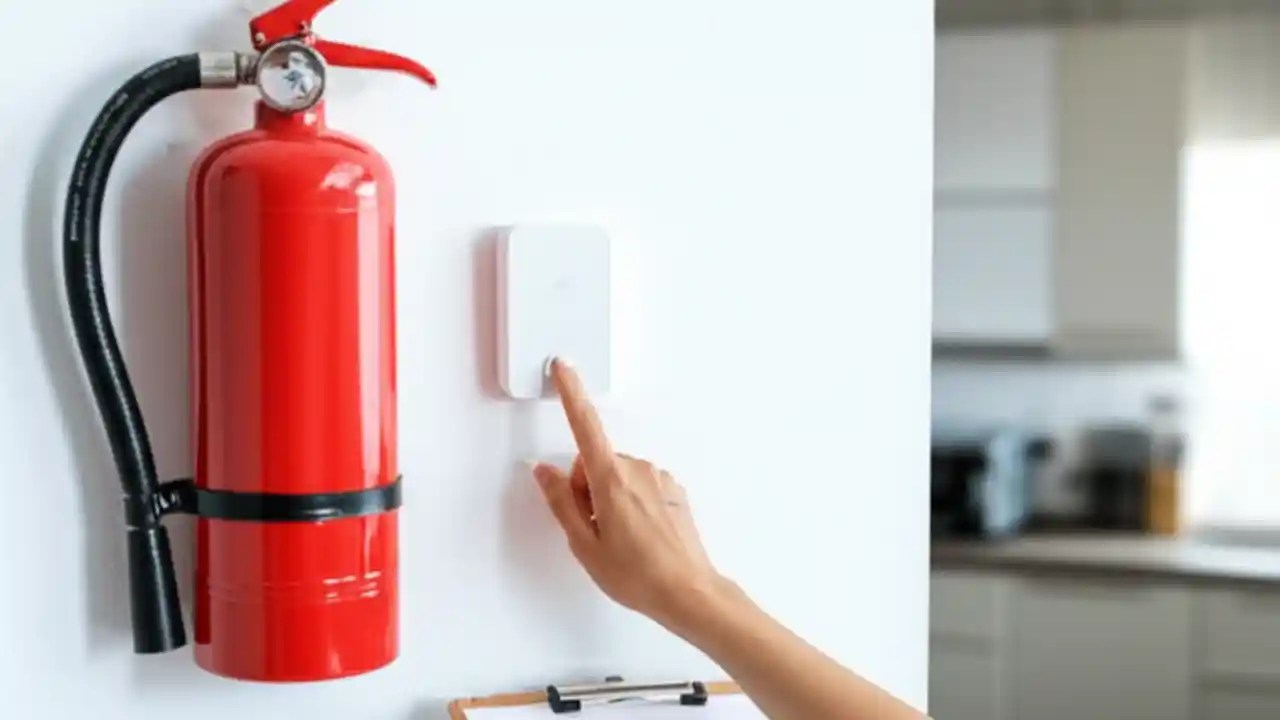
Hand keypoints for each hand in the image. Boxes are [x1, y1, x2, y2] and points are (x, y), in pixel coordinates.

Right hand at [533, 359, 722, 627]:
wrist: (688, 592)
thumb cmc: (636, 575)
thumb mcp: (584, 544)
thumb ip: (561, 502)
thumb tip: (544, 472)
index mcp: (611, 479)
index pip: (584, 425)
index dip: (571, 393)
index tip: (562, 367)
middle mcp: (638, 469)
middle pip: (595, 462)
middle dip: (586, 488)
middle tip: (594, 529)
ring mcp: (660, 478)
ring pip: (618, 475)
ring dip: (610, 497)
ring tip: (620, 538)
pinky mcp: (674, 490)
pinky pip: (641, 485)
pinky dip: (633, 503)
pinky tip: (639, 536)